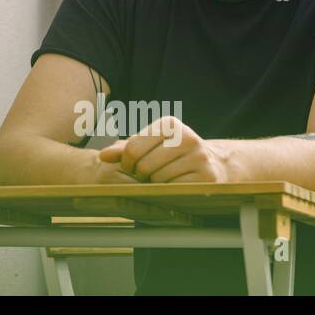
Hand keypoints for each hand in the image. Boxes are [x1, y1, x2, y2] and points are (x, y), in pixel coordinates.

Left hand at [96, 116, 233, 184]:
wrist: (212, 163)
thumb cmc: (171, 154)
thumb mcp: (149, 145)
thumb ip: (124, 149)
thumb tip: (102, 156)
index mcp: (169, 124)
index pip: (133, 147)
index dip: (126, 162)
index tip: (130, 167)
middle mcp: (186, 137)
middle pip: (144, 165)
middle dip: (140, 175)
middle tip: (146, 175)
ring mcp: (199, 157)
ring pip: (158, 179)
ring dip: (154, 184)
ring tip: (161, 178)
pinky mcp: (207, 176)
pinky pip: (174, 189)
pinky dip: (168, 191)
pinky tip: (173, 185)